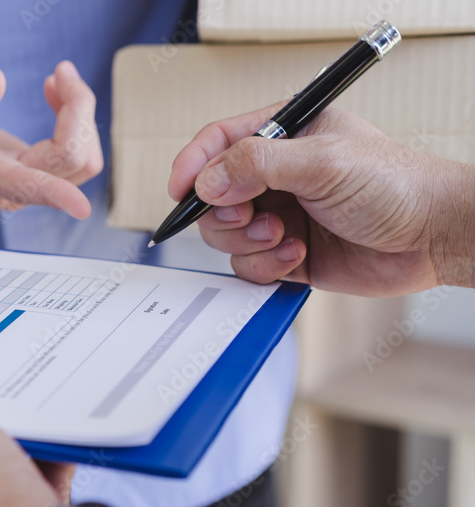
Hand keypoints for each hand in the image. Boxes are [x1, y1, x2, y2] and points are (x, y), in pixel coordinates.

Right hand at [0, 61, 101, 219]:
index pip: (18, 184)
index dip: (51, 193)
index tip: (80, 207)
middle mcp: (0, 189)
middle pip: (66, 160)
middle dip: (77, 110)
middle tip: (60, 70)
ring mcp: (19, 189)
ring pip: (80, 162)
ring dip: (81, 116)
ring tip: (57, 79)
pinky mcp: (33, 177)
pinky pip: (75, 157)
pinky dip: (77, 123)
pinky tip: (54, 93)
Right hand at [169, 105, 474, 295]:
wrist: (431, 237)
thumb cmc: (395, 184)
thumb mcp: (322, 162)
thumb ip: (257, 166)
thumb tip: (207, 181)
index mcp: (283, 137)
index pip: (218, 142)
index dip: (193, 165)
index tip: (180, 190)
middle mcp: (276, 177)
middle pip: (213, 196)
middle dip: (226, 215)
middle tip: (252, 218)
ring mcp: (280, 215)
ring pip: (226, 236)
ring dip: (249, 243)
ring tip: (284, 238)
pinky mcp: (286, 253)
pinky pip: (249, 265)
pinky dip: (266, 266)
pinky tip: (298, 255)